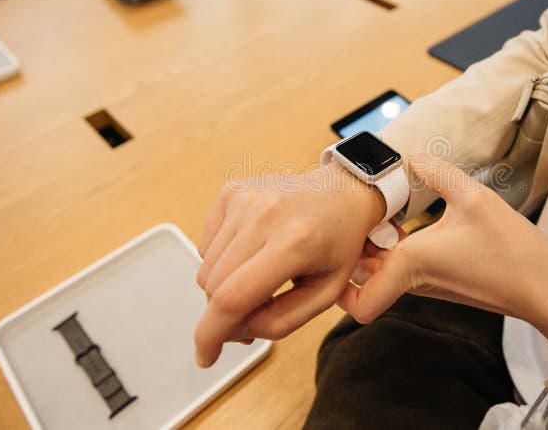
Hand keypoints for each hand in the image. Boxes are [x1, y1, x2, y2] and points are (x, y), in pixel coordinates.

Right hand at [193, 160, 384, 367]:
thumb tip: (236, 330)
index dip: (212, 334)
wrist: (342, 192)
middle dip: (224, 314)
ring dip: (224, 287)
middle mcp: (264, 216)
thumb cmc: (338, 244)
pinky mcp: (232, 191)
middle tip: (251, 316)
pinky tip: (251, 254)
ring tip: (258, 282)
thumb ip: (281, 321)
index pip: (233, 298)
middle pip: (214, 286)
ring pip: (206, 268)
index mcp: (294, 243)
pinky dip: (222, 261)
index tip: (205, 356)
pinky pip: (207, 244)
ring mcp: (245, 199)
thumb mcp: (326, 293)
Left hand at [338, 151, 547, 363]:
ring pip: (382, 274)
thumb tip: (412, 155)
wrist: (546, 290)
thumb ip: (438, 172)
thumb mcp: (474, 197)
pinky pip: (403, 269)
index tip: (336, 250)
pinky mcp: (442, 282)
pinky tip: (405, 223)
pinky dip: (394, 250)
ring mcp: (428, 285)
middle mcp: (413, 280)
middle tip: (351, 218)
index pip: (357, 304)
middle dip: (350, 253)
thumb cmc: (512, 251)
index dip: (336, 288)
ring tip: (377, 213)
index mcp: (411, 264)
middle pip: (362, 280)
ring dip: (373, 249)